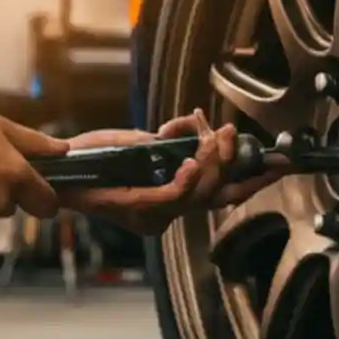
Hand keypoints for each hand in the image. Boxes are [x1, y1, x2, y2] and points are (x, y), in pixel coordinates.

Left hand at [57, 110, 286, 234]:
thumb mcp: (142, 141)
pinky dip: (188, 178)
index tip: (279, 164)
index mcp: (171, 199)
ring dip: (211, 162)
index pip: (222, 194)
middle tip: (238, 138)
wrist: (58, 168)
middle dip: (237, 166)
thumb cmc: (93, 157)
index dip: (253, 180)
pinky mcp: (138, 209)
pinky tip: (192, 163)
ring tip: (216, 138)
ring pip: (200, 192)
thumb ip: (172, 137)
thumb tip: (196, 122)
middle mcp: (167, 213)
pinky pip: (174, 196)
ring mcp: (154, 215)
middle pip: (219, 195)